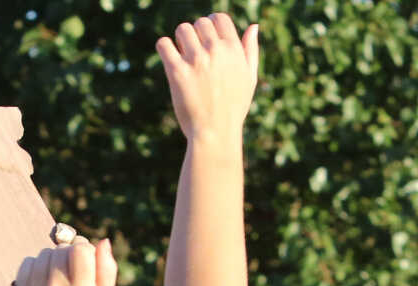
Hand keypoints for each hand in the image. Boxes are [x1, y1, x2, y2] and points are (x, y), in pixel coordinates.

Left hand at [13, 238, 116, 285]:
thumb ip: (106, 271)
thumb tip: (103, 241)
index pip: (81, 249)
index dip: (86, 252)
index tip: (87, 264)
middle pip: (62, 249)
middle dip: (69, 256)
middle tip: (73, 275)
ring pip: (46, 253)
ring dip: (53, 261)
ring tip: (59, 282)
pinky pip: (29, 262)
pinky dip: (37, 267)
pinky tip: (45, 284)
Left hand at [157, 13, 259, 143]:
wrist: (216, 135)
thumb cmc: (233, 109)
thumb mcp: (249, 80)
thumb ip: (250, 51)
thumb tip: (253, 26)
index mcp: (234, 51)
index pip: (219, 18)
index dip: (211, 24)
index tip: (207, 38)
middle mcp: (216, 51)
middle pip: (200, 23)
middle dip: (196, 35)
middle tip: (195, 55)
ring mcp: (196, 60)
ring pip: (182, 29)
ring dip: (181, 41)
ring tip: (184, 59)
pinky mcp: (177, 71)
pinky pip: (164, 44)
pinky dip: (165, 49)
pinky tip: (171, 62)